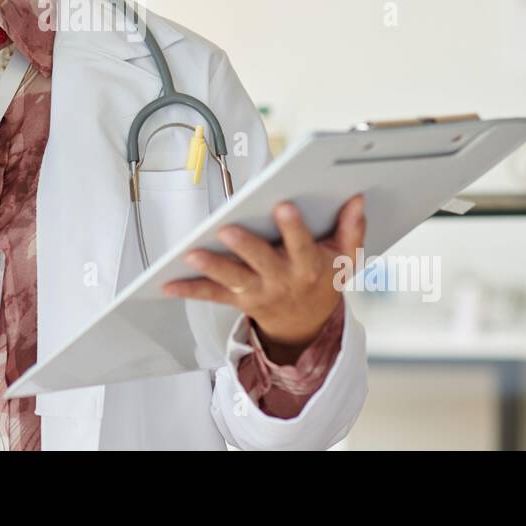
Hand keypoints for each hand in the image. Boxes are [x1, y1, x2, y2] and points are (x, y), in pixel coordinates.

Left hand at [161, 194, 366, 362]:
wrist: (306, 326)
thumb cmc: (322, 280)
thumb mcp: (345, 259)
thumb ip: (352, 229)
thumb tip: (357, 199)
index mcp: (308, 267)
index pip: (302, 246)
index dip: (294, 228)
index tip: (284, 205)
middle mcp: (281, 280)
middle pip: (261, 262)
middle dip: (244, 246)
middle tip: (226, 228)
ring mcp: (258, 292)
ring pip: (233, 279)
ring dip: (211, 268)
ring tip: (191, 255)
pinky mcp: (238, 299)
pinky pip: (212, 295)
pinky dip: (189, 289)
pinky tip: (168, 283)